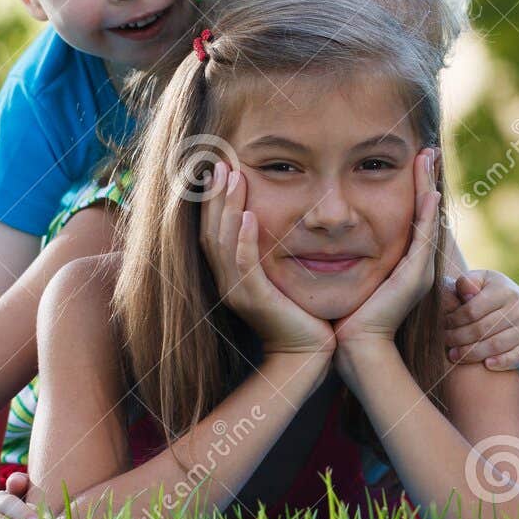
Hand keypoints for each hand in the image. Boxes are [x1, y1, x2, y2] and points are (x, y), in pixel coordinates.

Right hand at [200, 161, 334, 356]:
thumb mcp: (282, 277)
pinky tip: (250, 214)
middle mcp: (228, 282)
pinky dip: (245, 238)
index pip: (213, 230)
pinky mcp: (256, 299)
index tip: (219, 167)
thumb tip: (275, 219)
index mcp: (231, 275)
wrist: (306, 357)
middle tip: (220, 161)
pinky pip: (245, 264)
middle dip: (214, 195)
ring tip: (232, 176)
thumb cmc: (301, 315)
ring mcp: (238, 291)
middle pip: (211, 230)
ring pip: (224, 241)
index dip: (213, 200)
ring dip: (228, 206)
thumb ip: (273, 251)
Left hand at [333, 149, 440, 352]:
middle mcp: (416, 262)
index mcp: (402, 261)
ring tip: (428, 158)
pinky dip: (426, 214)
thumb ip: (345, 257)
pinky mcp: (415, 276)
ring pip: (428, 219)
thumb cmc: (348, 319)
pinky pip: (424, 238)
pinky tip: (428, 192)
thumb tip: (324, 234)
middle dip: (425, 180)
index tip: (411, 161)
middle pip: (425, 212)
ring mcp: (420, 269)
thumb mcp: (350, 279)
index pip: (410, 216)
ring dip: (428, 186)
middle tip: (427, 151)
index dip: (412, 188)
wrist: (359, 349)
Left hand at [441, 268, 518, 369]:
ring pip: (494, 346)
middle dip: (458, 338)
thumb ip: (467, 282)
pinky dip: (502, 362)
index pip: (472, 311)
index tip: (443, 324)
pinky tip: (486, 365)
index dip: (454, 320)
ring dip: (471, 353)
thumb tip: (466, 294)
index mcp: (504, 291)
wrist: (518, 303)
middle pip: (481, 330)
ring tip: (453, 355)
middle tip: (444, 342)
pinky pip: (517, 357)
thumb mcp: (480, 280)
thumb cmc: (490, 292)